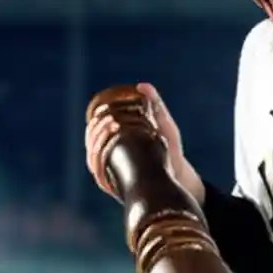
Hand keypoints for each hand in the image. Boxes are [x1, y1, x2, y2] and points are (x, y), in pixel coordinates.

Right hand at [85, 82, 204, 202]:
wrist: (181, 175)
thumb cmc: (171, 149)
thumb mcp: (164, 124)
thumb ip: (155, 105)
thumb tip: (142, 85)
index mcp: (115, 144)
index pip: (95, 132)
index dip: (95, 122)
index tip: (104, 112)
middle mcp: (110, 160)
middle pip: (91, 144)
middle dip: (96, 130)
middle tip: (110, 120)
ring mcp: (113, 173)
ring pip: (92, 158)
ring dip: (97, 141)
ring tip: (111, 126)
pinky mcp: (117, 187)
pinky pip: (100, 176)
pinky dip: (100, 162)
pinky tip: (106, 150)